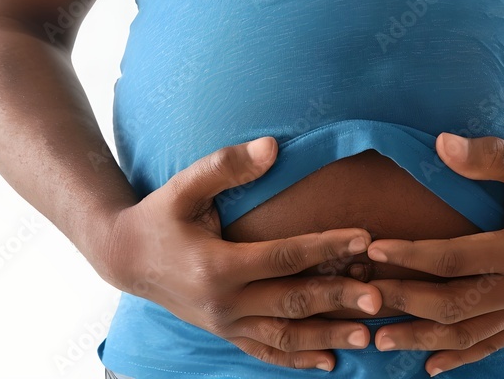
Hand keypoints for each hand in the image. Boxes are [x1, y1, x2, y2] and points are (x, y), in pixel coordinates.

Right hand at [102, 136, 382, 371]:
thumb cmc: (159, 216)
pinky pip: (265, 351)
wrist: (123, 257)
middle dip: (338, 299)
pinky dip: (297, 359)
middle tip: (379, 298)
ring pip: (285, 335)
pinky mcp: (225, 334)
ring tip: (368, 336)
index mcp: (217, 265)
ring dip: (328, 336)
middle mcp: (224, 302)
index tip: (364, 238)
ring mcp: (225, 324)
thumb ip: (226, 166)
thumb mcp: (184, 187)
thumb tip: (272, 146)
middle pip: (292, 300)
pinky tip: (330, 361)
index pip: (284, 256)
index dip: (326, 247)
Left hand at [366, 133, 503, 375]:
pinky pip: (491, 346)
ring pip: (467, 334)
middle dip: (404, 301)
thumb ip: (492, 156)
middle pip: (453, 304)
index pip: (454, 259)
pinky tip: (430, 364)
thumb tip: (441, 143)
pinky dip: (459, 357)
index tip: (372, 250)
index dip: (410, 255)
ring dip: (421, 338)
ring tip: (379, 339)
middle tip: (361, 297)